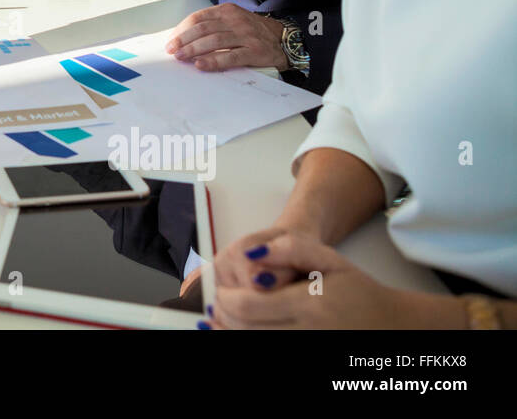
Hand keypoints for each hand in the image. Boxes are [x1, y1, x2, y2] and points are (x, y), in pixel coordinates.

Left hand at [165, 3, 285, 70]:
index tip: (171, 40)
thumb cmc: (252, 32)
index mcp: (227, 11)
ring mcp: (246, 35)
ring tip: (181, 57)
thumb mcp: (232, 21)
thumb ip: (212, 26)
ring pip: (215, 41)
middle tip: (172, 51)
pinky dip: (214, 61)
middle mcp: (236, 20)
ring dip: (194, 49)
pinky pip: (231, 56)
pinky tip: (201, 64)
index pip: (198, 17)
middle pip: (203, 29)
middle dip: (184, 40)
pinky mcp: (255, 51)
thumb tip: (183, 39)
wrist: (283, 40)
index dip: (182, 29)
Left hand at [209, 231, 448, 328]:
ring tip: (219, 318)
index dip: (224, 299)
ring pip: (251, 343)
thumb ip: (290, 247)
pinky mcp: (306, 358)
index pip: (247, 306)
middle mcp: (305, 332)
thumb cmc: (357, 289)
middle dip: (222, 315)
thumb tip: (251, 252)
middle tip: (215, 303)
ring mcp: (305, 349)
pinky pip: (266, 352)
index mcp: (308, 304)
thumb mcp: (329, 258)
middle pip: (243, 328)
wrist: (390, 325)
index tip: (219, 290)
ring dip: (228, 331)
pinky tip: (234, 332)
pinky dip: (244, 341)